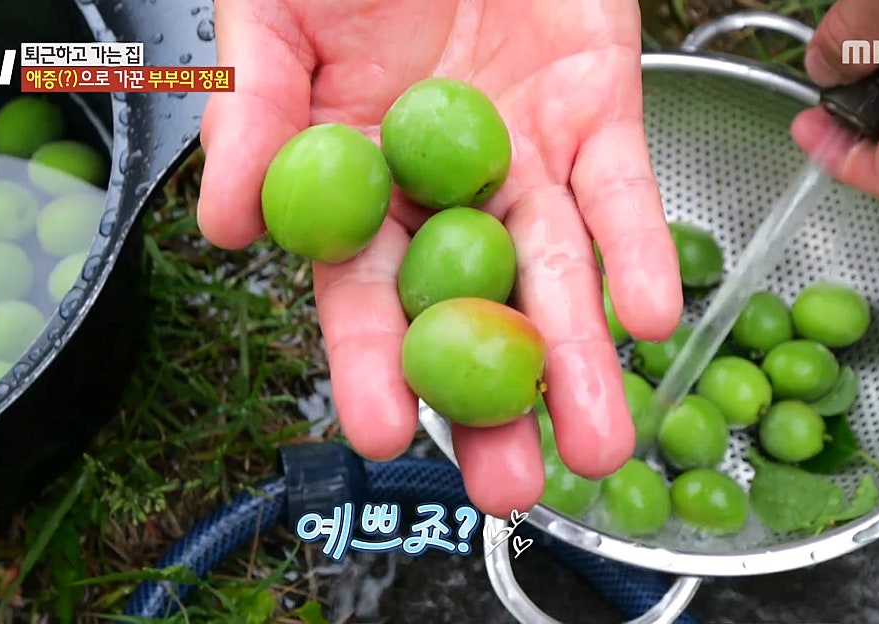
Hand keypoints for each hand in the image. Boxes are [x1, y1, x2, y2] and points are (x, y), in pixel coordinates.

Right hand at [196, 0, 682, 515]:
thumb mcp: (273, 19)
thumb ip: (249, 113)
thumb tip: (229, 226)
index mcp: (356, 182)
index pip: (361, 292)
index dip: (371, 363)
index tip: (385, 434)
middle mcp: (444, 189)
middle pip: (468, 309)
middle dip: (491, 401)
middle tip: (511, 489)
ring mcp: (525, 155)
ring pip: (555, 270)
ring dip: (579, 358)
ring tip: (598, 444)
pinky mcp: (597, 111)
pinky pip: (621, 188)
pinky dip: (637, 249)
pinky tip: (649, 318)